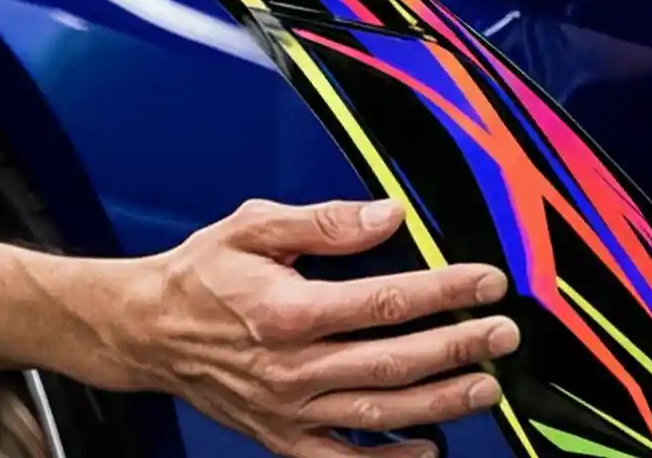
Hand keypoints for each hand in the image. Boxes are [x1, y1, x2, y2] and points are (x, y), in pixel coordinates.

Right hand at [111, 199, 519, 457]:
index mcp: (289, 311)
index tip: (486, 281)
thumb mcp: (253, 228)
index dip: (444, 291)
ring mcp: (288, 410)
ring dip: (440, 402)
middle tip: (503, 334)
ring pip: (379, 413)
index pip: (385, 302)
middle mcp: (293, 367)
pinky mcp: (281, 437)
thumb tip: (387, 216)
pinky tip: (428, 450)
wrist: (147, 330)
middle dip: (458, 347)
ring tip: (485, 387)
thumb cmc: (201, 275)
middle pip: (394, 361)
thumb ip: (324, 222)